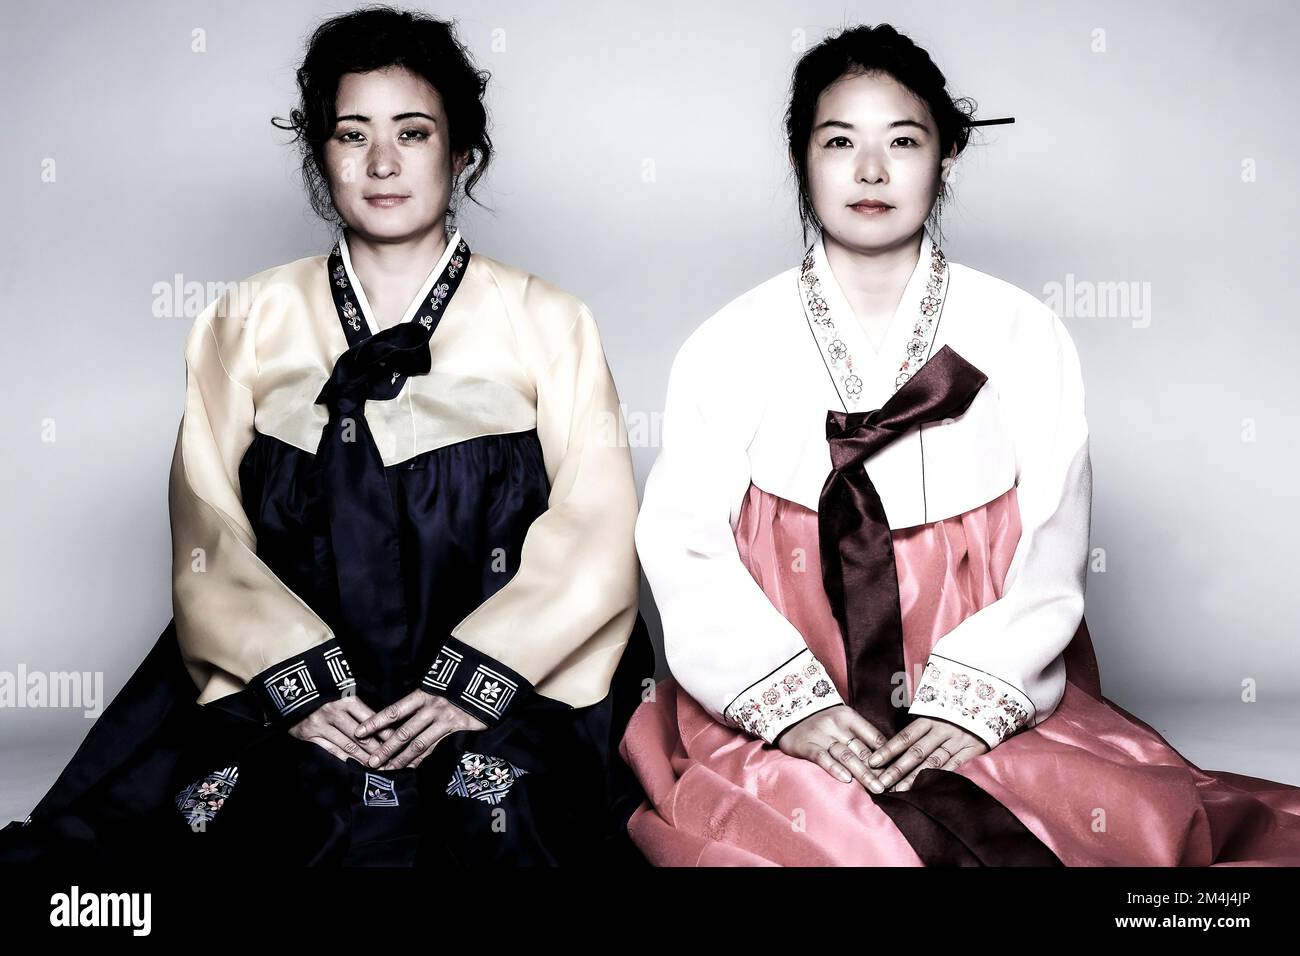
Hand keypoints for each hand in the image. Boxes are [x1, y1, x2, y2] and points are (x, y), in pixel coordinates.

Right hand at [287, 695, 396, 761]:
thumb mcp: (341, 685)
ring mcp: (320, 725)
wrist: (289, 682)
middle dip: (377, 750)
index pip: (371, 719)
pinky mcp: (308, 734)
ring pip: (347, 745)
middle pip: (361, 736)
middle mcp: (334, 712)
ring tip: (376, 767)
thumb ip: (357, 702)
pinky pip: (330, 749)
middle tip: (390, 761)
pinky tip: (354, 765)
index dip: (385, 732)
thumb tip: (379, 718)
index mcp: (345, 698)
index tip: (396, 742)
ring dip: (363, 758)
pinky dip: (344, 759)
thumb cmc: (321, 684)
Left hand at [355, 689, 487, 769]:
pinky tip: (413, 768)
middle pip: (404, 732)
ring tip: (387, 770)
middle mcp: (432, 707)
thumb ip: (423, 694)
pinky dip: (423, 759)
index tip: (358, 732)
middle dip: (385, 749)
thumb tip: (403, 708)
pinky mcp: (461, 727)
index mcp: (424, 693)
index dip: (375, 722)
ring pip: (419, 743)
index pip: (394, 710)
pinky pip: (438, 746)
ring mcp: (447, 718)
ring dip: (401, 759)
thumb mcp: (439, 680)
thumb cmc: (460, 677)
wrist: (489, 676)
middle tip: (369, 762)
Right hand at [775, 704, 888, 789]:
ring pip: (846, 756)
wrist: (787, 712)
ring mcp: (821, 735)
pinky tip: (846, 780)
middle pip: (862, 750)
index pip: (874, 737)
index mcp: (849, 717)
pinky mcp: (806, 745)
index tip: (898, 771)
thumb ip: (861, 737)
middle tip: (893, 785)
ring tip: (877, 788)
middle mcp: (836, 725)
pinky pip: (823, 758)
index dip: (888, 755)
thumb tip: (886, 759)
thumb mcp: (842, 722)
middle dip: (879, 769)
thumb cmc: (821, 722)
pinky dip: (835, 769)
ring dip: (863, 773)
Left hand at [866, 717, 987, 791]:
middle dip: (897, 769)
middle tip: (880, 783)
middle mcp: (942, 729)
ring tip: (899, 791)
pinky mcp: (974, 749)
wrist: (991, 700)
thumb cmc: (957, 706)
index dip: (888, 749)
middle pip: (916, 752)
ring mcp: (958, 740)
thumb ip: (920, 721)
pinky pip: (956, 766)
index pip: (905, 736)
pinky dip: (941, 777)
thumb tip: (894, 731)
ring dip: (915, 778)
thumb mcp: (938, 707)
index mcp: (930, 717)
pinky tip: (928, 788)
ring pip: (933, 762)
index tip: (872, 761)